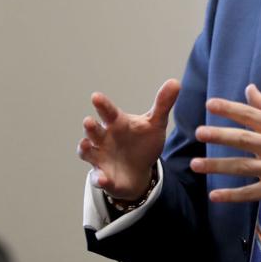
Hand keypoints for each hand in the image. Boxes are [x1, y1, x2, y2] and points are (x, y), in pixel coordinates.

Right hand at [77, 79, 179, 199]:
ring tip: (85, 145)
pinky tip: (102, 179)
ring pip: (87, 152)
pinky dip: (98, 179)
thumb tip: (175, 82)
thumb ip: (163, 104)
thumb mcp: (155, 124)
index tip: (96, 96)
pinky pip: (97, 178)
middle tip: (89, 121)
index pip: (108, 112)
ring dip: (85, 149)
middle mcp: (104, 138)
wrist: (139, 171)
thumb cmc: (143, 142)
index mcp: (117, 123)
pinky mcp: (103, 177)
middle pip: (93, 131)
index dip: (102, 105)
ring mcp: (100, 157)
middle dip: (90, 127)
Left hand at [190, 84, 260, 206]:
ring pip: (243, 167)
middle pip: (244, 139)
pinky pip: (251, 193)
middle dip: (220, 135)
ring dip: (218, 165)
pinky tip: (214, 195)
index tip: (210, 104)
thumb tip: (248, 88)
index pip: (252, 115)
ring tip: (196, 164)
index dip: (230, 109)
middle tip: (198, 132)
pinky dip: (232, 195)